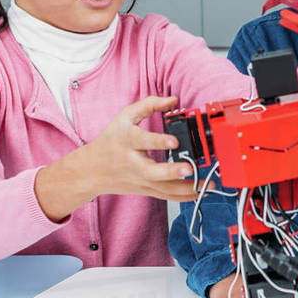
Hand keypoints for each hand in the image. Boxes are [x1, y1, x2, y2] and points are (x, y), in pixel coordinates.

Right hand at [82, 96, 198, 199]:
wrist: (90, 170)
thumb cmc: (110, 141)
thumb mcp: (124, 117)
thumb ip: (149, 104)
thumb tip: (173, 99)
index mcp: (127, 141)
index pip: (142, 141)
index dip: (158, 141)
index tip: (174, 141)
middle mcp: (133, 163)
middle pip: (153, 171)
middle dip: (172, 172)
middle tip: (190, 168)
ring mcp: (140, 179)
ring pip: (164, 189)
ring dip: (187, 188)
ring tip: (207, 184)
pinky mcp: (146, 190)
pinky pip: (167, 197)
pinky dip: (184, 197)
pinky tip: (200, 193)